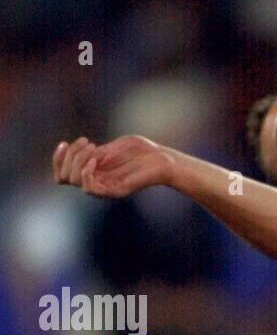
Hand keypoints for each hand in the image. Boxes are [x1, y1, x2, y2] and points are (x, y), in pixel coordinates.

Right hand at [52, 134, 175, 197]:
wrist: (161, 159)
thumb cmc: (139, 151)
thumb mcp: (110, 147)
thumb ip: (91, 152)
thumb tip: (75, 154)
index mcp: (92, 173)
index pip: (62, 175)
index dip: (58, 159)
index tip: (64, 143)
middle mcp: (96, 183)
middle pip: (64, 177)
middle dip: (69, 156)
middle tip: (87, 142)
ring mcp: (105, 189)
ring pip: (74, 181)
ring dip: (78, 160)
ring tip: (93, 148)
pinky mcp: (115, 192)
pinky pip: (89, 189)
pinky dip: (87, 172)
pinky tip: (96, 159)